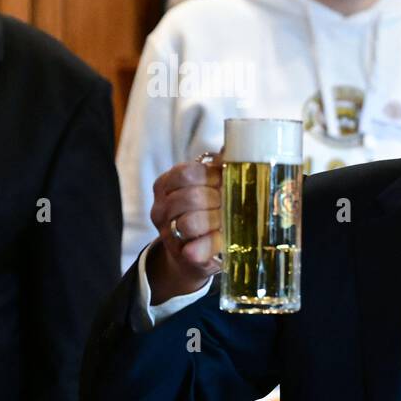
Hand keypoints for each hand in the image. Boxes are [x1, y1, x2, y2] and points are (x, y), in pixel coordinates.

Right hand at [147, 153, 222, 304]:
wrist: (196, 252)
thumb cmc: (209, 210)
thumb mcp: (211, 185)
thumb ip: (220, 166)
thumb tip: (239, 144)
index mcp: (167, 185)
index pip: (186, 173)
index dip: (211, 176)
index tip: (225, 181)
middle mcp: (162, 208)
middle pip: (190, 197)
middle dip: (216, 200)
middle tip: (228, 204)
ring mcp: (168, 233)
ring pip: (189, 223)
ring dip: (215, 221)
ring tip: (225, 221)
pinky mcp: (182, 255)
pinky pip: (194, 250)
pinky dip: (209, 245)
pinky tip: (219, 240)